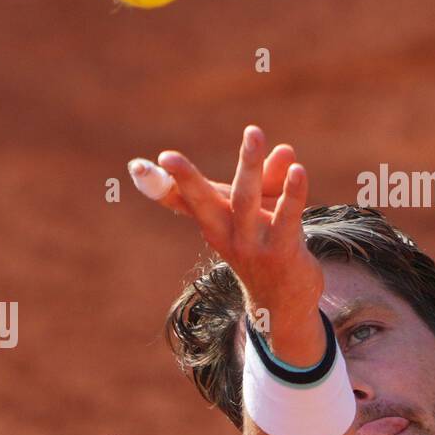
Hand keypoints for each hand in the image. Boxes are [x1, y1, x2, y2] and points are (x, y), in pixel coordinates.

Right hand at [131, 125, 324, 362]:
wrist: (283, 301)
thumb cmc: (266, 245)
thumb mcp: (264, 210)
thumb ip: (271, 177)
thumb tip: (284, 150)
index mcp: (211, 223)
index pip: (180, 201)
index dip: (159, 185)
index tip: (137, 167)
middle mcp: (224, 234)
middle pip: (202, 201)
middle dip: (186, 178)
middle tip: (167, 157)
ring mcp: (250, 245)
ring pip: (246, 200)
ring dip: (249, 165)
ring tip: (252, 133)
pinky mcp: (281, 252)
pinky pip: (286, 218)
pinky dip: (292, 193)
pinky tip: (297, 171)